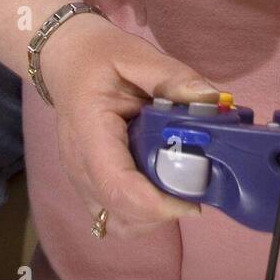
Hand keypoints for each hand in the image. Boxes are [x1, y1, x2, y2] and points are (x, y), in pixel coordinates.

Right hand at [36, 11, 226, 238]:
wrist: (67, 59)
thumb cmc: (99, 55)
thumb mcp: (137, 55)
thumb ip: (174, 77)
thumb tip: (213, 101)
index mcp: (90, 132)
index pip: (119, 186)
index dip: (157, 203)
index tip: (194, 199)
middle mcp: (80, 166)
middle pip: (121, 213)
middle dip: (164, 211)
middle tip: (196, 185)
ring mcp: (80, 180)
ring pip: (118, 224)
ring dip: (152, 217)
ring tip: (178, 187)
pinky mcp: (87, 185)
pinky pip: (113, 216)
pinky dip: (140, 215)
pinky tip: (159, 188)